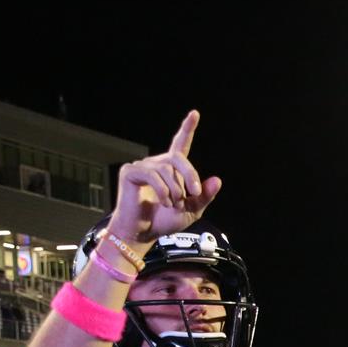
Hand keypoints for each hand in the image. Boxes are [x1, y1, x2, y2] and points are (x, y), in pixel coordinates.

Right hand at [108, 111, 220, 246]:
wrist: (144, 233)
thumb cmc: (164, 221)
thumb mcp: (192, 210)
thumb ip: (204, 196)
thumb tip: (217, 180)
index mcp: (172, 170)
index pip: (181, 145)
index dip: (187, 129)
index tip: (195, 114)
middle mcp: (157, 164)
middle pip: (179, 158)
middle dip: (191, 176)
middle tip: (194, 194)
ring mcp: (142, 166)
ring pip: (167, 169)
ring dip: (176, 189)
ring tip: (173, 203)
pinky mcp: (130, 172)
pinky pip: (152, 174)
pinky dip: (162, 190)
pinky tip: (163, 201)